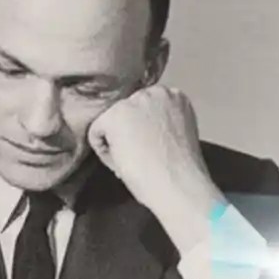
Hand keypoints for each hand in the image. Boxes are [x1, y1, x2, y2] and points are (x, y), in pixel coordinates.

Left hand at [87, 86, 225, 250]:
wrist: (180, 185)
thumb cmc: (183, 169)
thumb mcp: (179, 132)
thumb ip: (163, 121)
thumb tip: (140, 129)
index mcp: (175, 96)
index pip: (145, 106)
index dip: (144, 129)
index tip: (148, 146)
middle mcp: (154, 92)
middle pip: (127, 110)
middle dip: (128, 131)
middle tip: (138, 155)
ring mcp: (133, 102)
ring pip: (111, 120)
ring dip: (116, 140)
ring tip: (133, 161)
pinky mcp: (114, 117)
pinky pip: (96, 133)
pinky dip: (105, 153)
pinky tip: (124, 163)